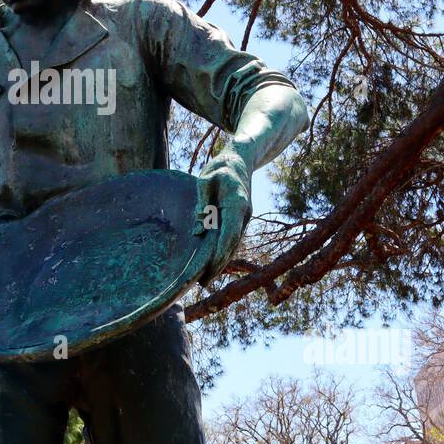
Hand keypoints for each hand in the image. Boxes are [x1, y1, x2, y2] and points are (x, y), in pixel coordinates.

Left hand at [194, 145, 252, 283]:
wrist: (240, 159)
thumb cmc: (221, 167)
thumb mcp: (207, 178)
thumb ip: (203, 201)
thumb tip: (200, 230)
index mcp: (236, 205)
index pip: (228, 236)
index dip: (219, 255)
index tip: (208, 271)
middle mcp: (243, 215)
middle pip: (232, 245)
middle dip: (219, 265)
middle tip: (203, 284)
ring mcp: (244, 217)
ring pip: (233, 244)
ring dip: (221, 261)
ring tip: (205, 279)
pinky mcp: (239, 218)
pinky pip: (232, 238)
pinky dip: (223, 251)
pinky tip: (213, 262)